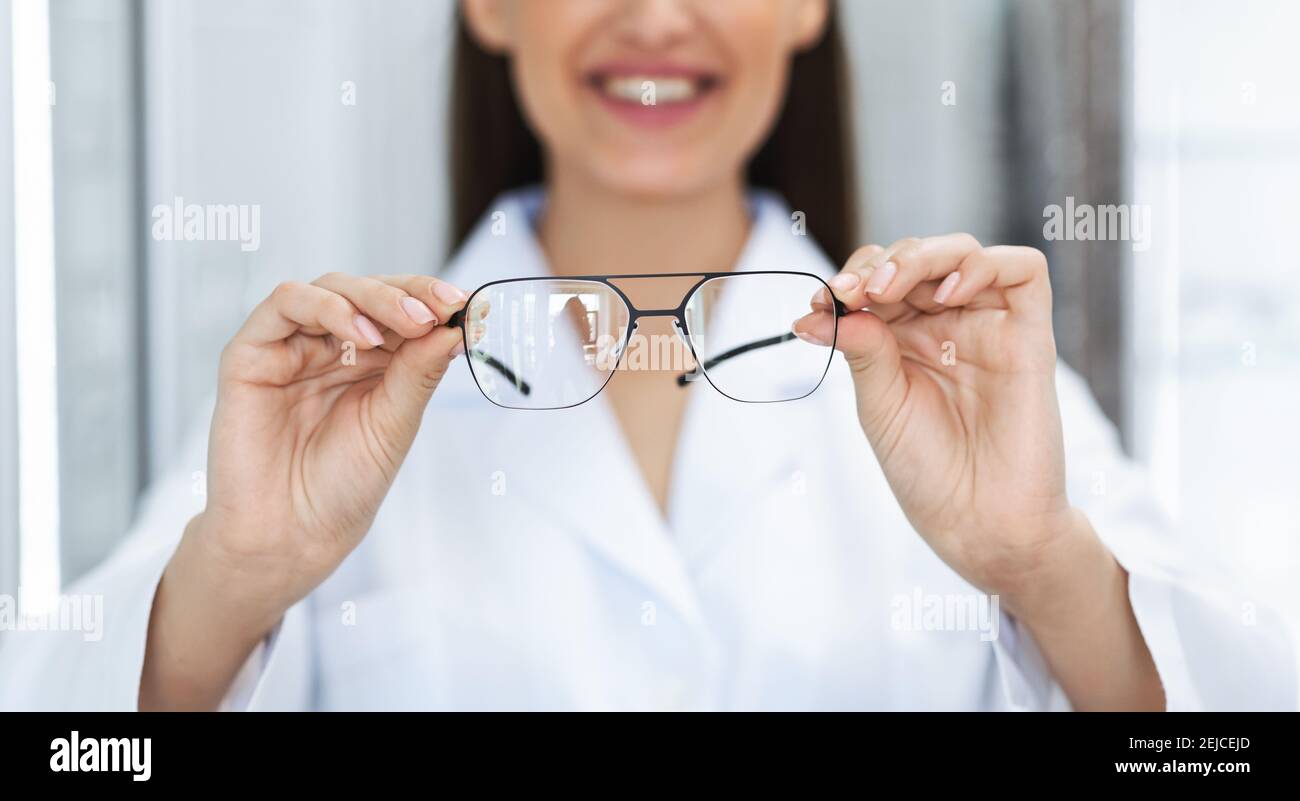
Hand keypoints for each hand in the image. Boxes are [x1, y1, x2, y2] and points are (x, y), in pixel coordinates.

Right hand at [141, 273, 466, 708]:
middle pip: (369, 291)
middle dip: (408, 295)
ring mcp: (291, 347)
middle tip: (439, 310)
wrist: (291, 533)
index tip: (465, 304)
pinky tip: (361, 335)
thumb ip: (419, 371)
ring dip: (374, 297)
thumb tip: (457, 326)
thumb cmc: (343, 485)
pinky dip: (328, 308)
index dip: (431, 299)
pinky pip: (285, 304)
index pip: (401, 309)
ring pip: (331, 288)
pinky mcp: (251, 353)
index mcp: (370, 361)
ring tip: (408, 324)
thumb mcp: (395, 422)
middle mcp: (331, 347)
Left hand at [794, 234, 1079, 611]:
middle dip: (878, 265)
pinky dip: (983, 266)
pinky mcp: (1030, 335)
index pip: (879, 278)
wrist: (980, 522)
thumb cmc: (928, 470)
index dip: (850, 279)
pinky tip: (946, 293)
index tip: (819, 303)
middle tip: (850, 293)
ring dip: (919, 257)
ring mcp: (989, 326)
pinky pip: (1023, 271)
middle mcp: (946, 324)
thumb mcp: (879, 405)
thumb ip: (861, 350)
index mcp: (905, 338)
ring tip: (887, 289)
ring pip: (962, 252)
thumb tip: (820, 309)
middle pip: (916, 256)